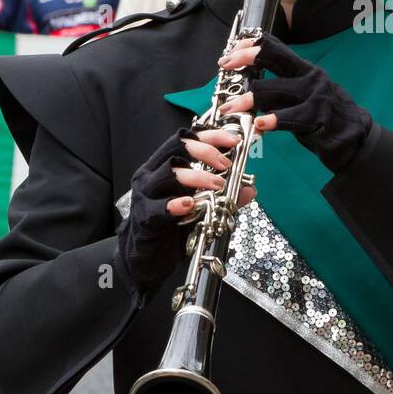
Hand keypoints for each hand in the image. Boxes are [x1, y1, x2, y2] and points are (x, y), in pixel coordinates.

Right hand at [115, 127, 256, 303]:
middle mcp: (151, 175)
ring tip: (217, 186)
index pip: (185, 138)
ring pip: (168, 173)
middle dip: (205, 151)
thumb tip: (249, 188)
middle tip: (226, 164)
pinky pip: (158, 208)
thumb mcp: (202, 207)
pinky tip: (190, 205)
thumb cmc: (172, 225)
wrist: (147, 257)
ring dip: (197, 177)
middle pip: (176, 148)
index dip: (211, 135)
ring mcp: (144, 195)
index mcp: (163, 165)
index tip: (235, 140)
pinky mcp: (143, 218)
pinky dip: (175, 205)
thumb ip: (225, 196)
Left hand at [218, 33, 373, 172]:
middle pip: (271, 59)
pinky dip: (271, 121)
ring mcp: (315, 97)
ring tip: (229, 108)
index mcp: (304, 69)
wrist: (356, 137)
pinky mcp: (318, 118)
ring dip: (246, 100)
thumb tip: (246, 81)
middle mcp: (310, 77)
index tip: (230, 52)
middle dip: (243, 61)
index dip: (250, 45)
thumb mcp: (304, 93)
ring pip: (272, 91)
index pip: (275, 46)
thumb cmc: (323, 115)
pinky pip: (289, 118)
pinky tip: (258, 125)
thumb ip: (281, 86)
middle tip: (224, 68)